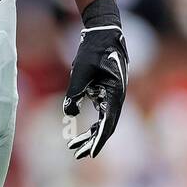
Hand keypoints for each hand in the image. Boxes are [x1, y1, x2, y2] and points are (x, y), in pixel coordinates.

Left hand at [63, 0, 127, 159]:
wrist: (104, 32)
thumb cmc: (94, 49)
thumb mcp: (81, 70)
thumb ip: (75, 92)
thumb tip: (70, 112)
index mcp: (115, 93)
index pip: (108, 123)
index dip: (99, 139)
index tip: (91, 153)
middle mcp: (116, 97)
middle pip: (106, 126)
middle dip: (92, 141)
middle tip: (77, 154)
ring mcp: (112, 95)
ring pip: (103, 121)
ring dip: (90, 134)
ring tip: (74, 146)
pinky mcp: (106, 92)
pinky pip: (100, 113)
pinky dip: (91, 123)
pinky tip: (80, 132)